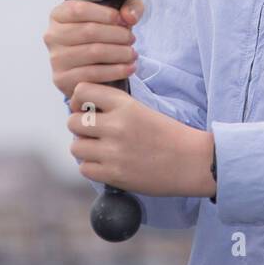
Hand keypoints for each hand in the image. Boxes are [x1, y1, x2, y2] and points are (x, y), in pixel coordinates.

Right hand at [43, 0, 143, 99]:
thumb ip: (129, 5)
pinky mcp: (62, 79)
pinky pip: (92, 74)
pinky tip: (129, 68)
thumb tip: (129, 17)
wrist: (95, 65)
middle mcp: (52, 35)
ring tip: (132, 53)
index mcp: (59, 14)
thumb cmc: (104, 33)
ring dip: (119, 53)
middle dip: (117, 35)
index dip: (106, 14)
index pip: (79, 9)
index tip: (124, 21)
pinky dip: (115, 71)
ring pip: (92, 52)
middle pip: (88, 31)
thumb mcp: (118, 13)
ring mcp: (55, 59)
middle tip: (131, 39)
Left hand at [68, 82, 214, 198]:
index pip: (82, 90)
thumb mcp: (141, 109)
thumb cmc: (167, 134)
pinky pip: (85, 168)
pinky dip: (92, 167)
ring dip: (85, 148)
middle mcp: (116, 125)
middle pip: (72, 121)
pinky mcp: (114, 174)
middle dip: (80, 127)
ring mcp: (113, 151)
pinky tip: (106, 164)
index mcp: (124, 104)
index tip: (85, 109)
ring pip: (75, 146)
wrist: (191, 161)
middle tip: (93, 133)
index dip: (78, 100)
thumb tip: (82, 110)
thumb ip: (114, 107)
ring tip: (100, 150)